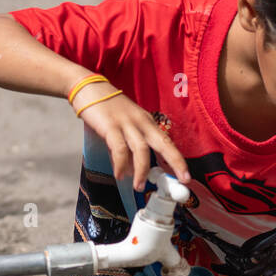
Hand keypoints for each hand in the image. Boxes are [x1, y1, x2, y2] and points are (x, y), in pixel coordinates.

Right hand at [73, 84, 190, 191]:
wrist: (89, 89)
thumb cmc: (107, 109)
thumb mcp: (125, 126)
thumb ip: (130, 148)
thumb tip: (133, 172)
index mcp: (147, 123)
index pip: (167, 143)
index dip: (178, 160)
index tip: (186, 177)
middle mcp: (141, 123)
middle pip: (163, 143)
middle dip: (175, 162)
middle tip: (182, 180)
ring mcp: (127, 124)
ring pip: (141, 149)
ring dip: (142, 171)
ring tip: (139, 186)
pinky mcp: (110, 126)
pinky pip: (119, 149)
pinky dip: (120, 164)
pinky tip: (120, 175)